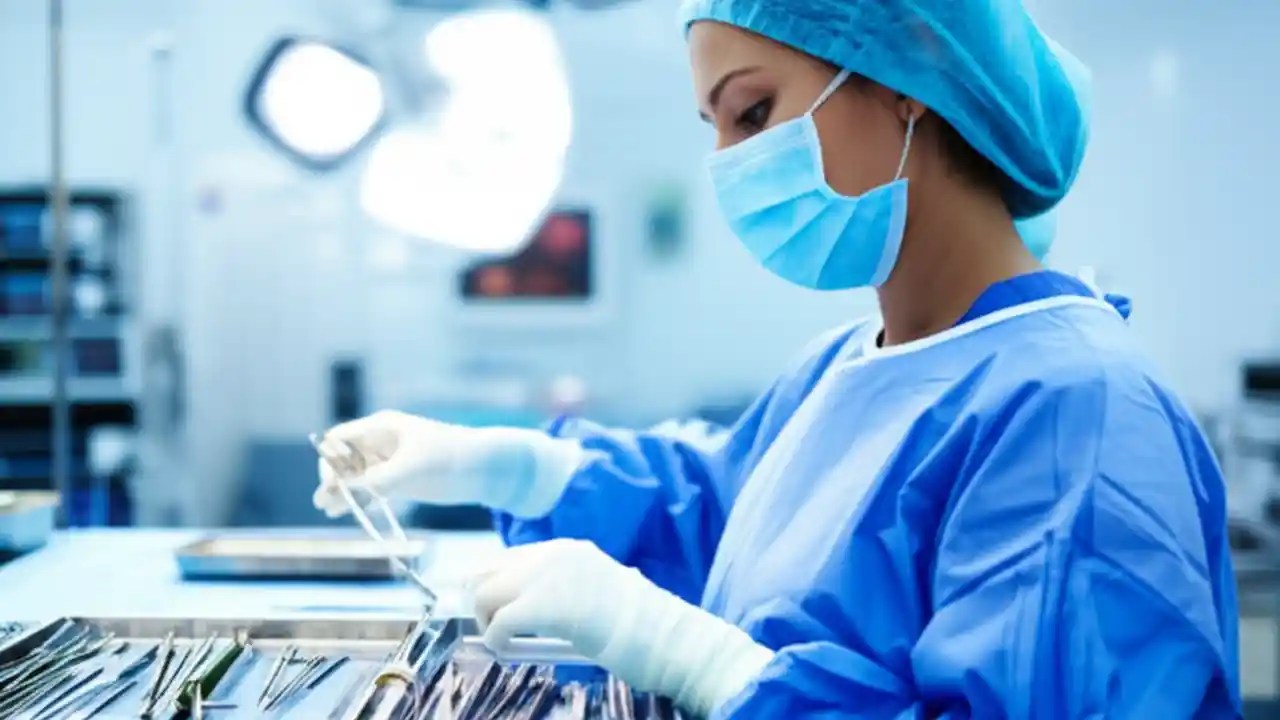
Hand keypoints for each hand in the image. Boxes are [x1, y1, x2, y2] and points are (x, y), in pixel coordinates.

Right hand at [311, 410, 586, 518]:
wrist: (483, 469)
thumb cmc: (451, 457)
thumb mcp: (415, 466)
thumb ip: (381, 478)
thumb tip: (346, 490)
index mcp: (383, 427)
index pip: (341, 439)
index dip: (330, 459)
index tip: (333, 483)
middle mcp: (382, 442)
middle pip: (344, 459)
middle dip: (333, 478)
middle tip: (326, 502)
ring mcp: (389, 462)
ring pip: (354, 476)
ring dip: (341, 491)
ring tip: (327, 509)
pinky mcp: (398, 480)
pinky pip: (369, 488)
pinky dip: (357, 499)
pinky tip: (344, 511)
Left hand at [472, 539, 774, 717]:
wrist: (666, 635)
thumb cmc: (642, 625)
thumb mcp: (597, 591)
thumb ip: (565, 590)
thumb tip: (529, 612)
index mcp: (567, 549)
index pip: (508, 559)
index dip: (498, 588)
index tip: (501, 615)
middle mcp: (553, 554)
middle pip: (487, 572)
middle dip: (484, 603)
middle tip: (499, 632)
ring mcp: (547, 577)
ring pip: (485, 594)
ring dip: (487, 621)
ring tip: (506, 643)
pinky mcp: (544, 606)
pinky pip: (499, 623)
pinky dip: (497, 640)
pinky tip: (510, 652)